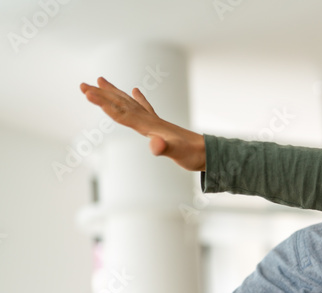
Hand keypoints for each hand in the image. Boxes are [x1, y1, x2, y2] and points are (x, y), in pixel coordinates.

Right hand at [79, 77, 206, 170]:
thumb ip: (165, 148)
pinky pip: (145, 108)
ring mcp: (155, 122)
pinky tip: (135, 90)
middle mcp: (149, 120)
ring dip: (114, 93)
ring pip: (129, 103)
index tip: (87, 93)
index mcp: (149, 126)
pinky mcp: (161, 126)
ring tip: (100, 79)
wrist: (209, 153)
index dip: (104, 104)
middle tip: (82, 85)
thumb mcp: (178, 153)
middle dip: (101, 95)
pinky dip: (138, 99)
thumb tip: (154, 146)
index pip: (122, 113)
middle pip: (121, 104)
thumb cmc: (193, 154)